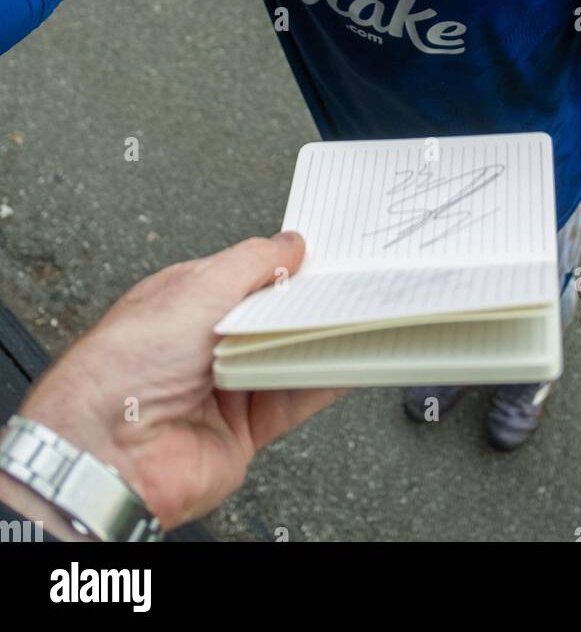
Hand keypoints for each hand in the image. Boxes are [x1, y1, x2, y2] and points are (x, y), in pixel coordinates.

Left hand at [9, 232, 346, 530]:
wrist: (110, 449)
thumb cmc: (126, 364)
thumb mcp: (199, 286)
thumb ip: (253, 263)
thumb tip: (289, 245)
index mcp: (188, 302)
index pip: (250, 276)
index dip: (285, 267)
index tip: (322, 259)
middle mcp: (207, 344)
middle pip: (274, 318)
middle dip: (307, 304)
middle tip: (346, 286)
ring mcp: (228, 388)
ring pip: (290, 357)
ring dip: (321, 340)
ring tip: (357, 317)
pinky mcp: (246, 430)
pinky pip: (297, 400)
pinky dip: (326, 380)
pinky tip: (349, 360)